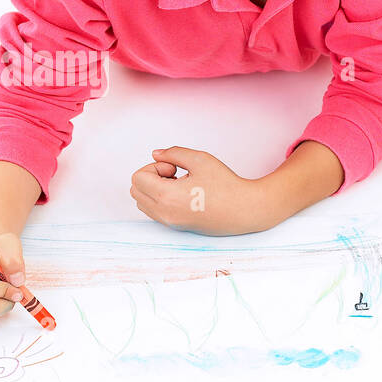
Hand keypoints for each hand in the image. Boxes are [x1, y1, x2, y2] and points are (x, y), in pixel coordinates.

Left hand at [130, 146, 269, 234]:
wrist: (245, 210)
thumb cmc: (226, 185)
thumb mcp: (200, 159)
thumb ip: (174, 153)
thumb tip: (156, 155)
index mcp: (167, 197)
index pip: (138, 178)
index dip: (154, 167)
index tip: (175, 169)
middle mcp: (165, 213)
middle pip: (136, 191)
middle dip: (151, 178)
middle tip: (176, 175)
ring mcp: (170, 223)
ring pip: (143, 203)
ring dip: (154, 189)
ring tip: (180, 185)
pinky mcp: (177, 227)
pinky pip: (155, 212)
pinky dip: (161, 200)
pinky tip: (184, 195)